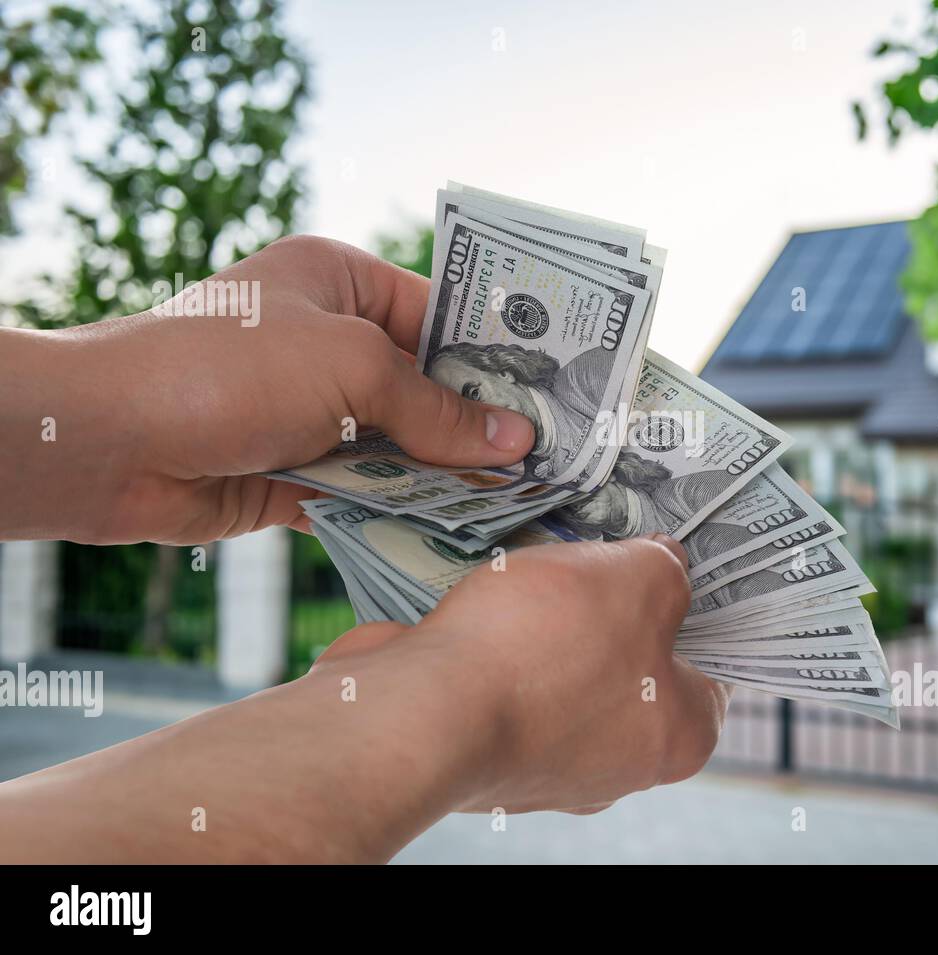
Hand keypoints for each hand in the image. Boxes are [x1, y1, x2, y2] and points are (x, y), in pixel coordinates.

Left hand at [0, 235, 534, 543]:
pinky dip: (403, 512)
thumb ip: (435, 410)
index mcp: (340, 282)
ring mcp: (309, 411)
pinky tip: (459, 534)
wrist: (105, 441)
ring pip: (399, 446)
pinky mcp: (293, 472)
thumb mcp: (348, 368)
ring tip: (522, 504)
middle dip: (478, 427)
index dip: (497, 357)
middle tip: (552, 461)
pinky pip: (366, 491)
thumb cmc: (227, 367)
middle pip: (424, 387)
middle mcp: (327, 342)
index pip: (439, 315)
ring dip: (445, 477)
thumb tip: (515, 443)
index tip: (557, 397)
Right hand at [311, 534, 730, 818]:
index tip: (680, 563)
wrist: (422, 707)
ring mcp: (545, 761)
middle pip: (635, 667)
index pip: (713, 666)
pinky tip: (489, 602)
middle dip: (618, 607)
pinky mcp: (482, 748)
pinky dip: (498, 644)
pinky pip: (505, 682)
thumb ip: (666, 567)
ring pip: (565, 671)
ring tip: (539, 568)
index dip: (699, 607)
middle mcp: (618, 764)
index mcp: (678, 736)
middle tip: (606, 550)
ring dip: (551, 623)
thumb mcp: (637, 579)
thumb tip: (665, 561)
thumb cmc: (546, 649)